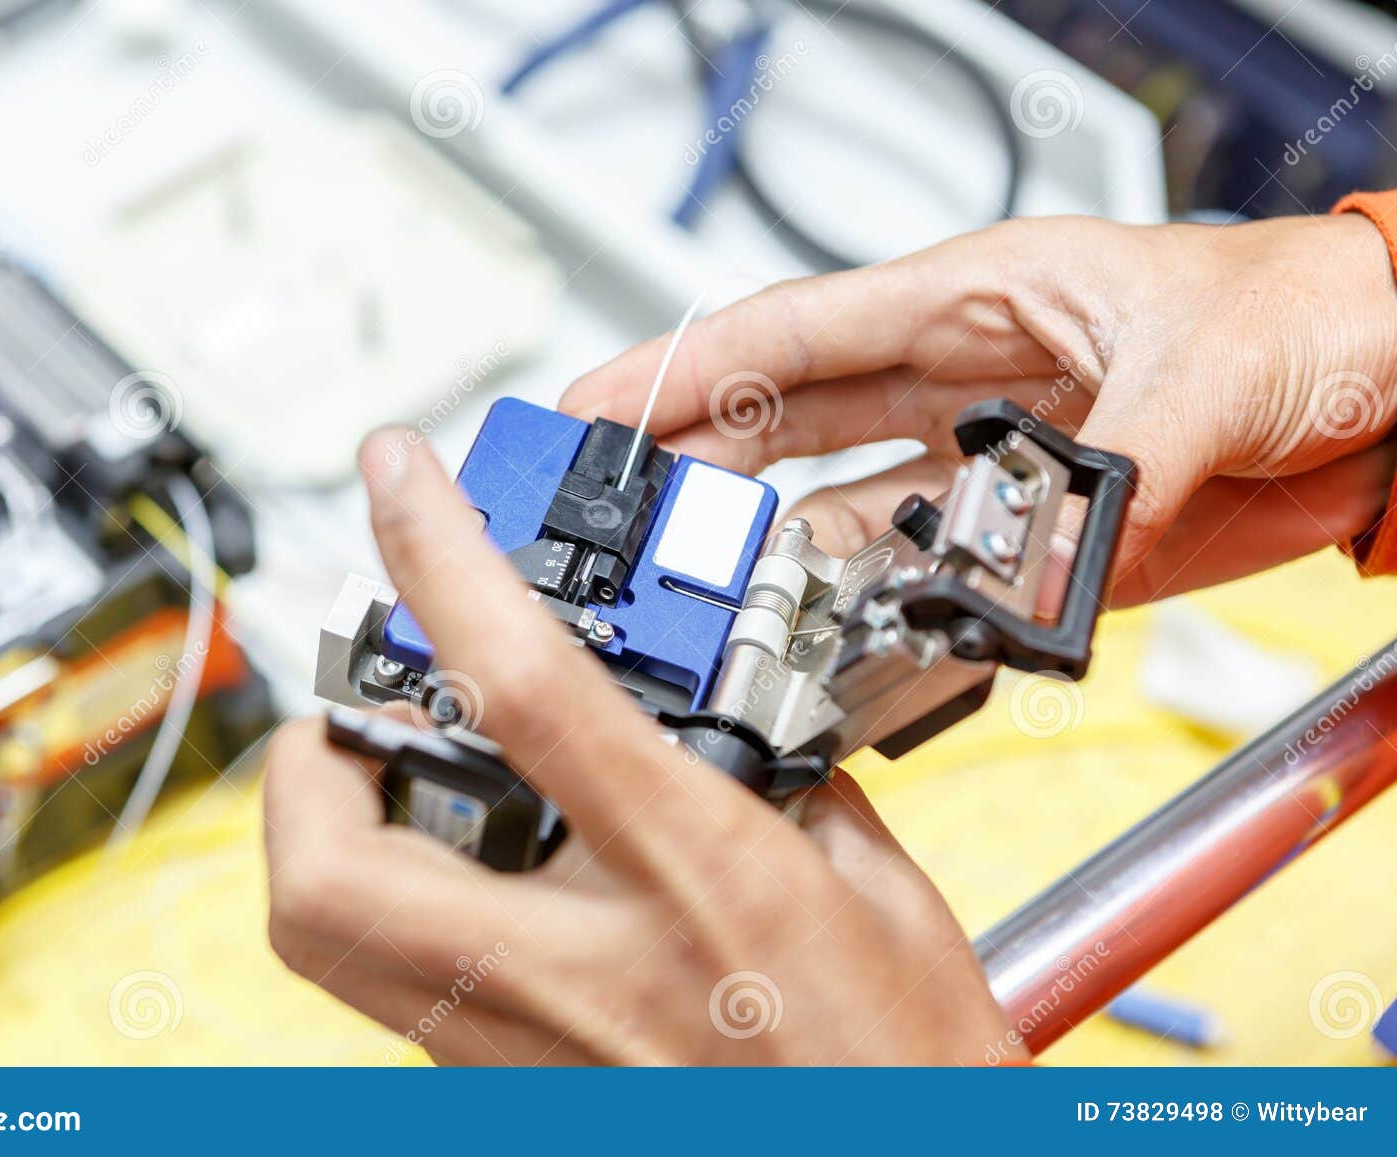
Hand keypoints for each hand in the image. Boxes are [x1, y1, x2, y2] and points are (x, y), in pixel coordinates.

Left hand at [264, 432, 1014, 1065]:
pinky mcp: (508, 1092)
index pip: (524, 690)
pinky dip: (390, 903)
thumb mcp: (876, 886)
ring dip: (323, 828)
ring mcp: (525, 1048)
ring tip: (380, 773)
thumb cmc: (905, 1072)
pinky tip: (462, 872)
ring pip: (327, 937)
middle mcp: (582, 971)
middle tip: (357, 697)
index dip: (439, 557)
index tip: (401, 477)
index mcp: (696, 881)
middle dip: (309, 751)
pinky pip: (393, 987)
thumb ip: (782, 780)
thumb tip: (716, 706)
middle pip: (332, 859)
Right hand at [562, 214, 1396, 603]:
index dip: (682, 367)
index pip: (798, 331)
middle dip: (696, 468)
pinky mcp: (1029, 538)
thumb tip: (1039, 567)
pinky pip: (926, 578)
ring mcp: (989, 466)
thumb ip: (1115, 472)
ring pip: (846, 511)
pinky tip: (838, 631)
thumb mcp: (1210, 367)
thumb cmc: (1315, 319)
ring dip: (783, 557)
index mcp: (983, 297)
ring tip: (720, 599)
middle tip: (620, 523)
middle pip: (790, 424)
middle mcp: (967, 381)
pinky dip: (881, 609)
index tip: (592, 408)